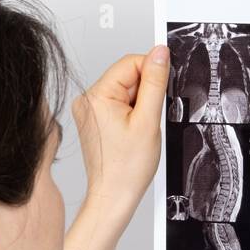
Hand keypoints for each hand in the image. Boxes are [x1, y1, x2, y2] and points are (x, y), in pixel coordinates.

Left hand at [72, 46, 169, 228]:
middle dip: (145, 95)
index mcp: (97, 96)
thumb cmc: (127, 168)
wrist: (113, 196)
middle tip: (146, 122)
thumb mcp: (148, 121)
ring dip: (138, 106)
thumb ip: (155, 82)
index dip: (152, 74)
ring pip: (125, 91)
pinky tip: (131, 134)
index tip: (161, 94)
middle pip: (128, 76)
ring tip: (137, 131)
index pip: (131, 62)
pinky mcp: (93, 120)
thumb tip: (160, 53)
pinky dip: (130, 115)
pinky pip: (118, 105)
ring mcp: (88, 110)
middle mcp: (87, 100)